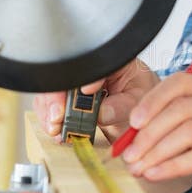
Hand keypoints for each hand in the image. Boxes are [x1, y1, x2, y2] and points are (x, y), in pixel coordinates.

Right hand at [33, 58, 158, 142]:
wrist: (141, 109)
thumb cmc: (142, 97)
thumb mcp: (139, 100)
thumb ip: (122, 106)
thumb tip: (102, 113)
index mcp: (110, 62)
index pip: (92, 62)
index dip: (85, 77)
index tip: (86, 92)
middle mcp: (88, 70)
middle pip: (63, 77)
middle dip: (56, 98)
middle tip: (58, 117)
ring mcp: (75, 84)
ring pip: (52, 92)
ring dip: (49, 112)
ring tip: (56, 128)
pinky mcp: (67, 100)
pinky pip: (51, 107)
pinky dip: (50, 120)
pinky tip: (56, 131)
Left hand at [120, 72, 191, 192]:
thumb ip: (174, 136)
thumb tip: (133, 140)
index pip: (180, 83)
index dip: (151, 101)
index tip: (132, 123)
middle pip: (179, 109)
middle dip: (147, 134)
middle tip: (128, 154)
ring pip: (187, 132)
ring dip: (156, 151)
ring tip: (138, 168)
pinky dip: (172, 166)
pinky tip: (155, 174)